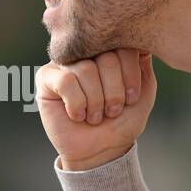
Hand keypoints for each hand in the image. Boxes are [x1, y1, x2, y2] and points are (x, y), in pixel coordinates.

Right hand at [36, 49, 156, 170]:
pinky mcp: (46, 77)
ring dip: (96, 101)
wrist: (101, 150)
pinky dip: (77, 103)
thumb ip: (143, 63)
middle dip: (114, 92)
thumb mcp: (144, 91)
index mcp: (110, 50)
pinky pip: (65, 81)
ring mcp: (65, 63)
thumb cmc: (122, 121)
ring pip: (86, 69)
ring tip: (95, 117)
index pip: (124, 45)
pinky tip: (77, 115)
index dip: (131, 75)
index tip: (132, 99)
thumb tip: (141, 40)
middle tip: (112, 111)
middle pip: (106, 57)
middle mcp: (87, 51)